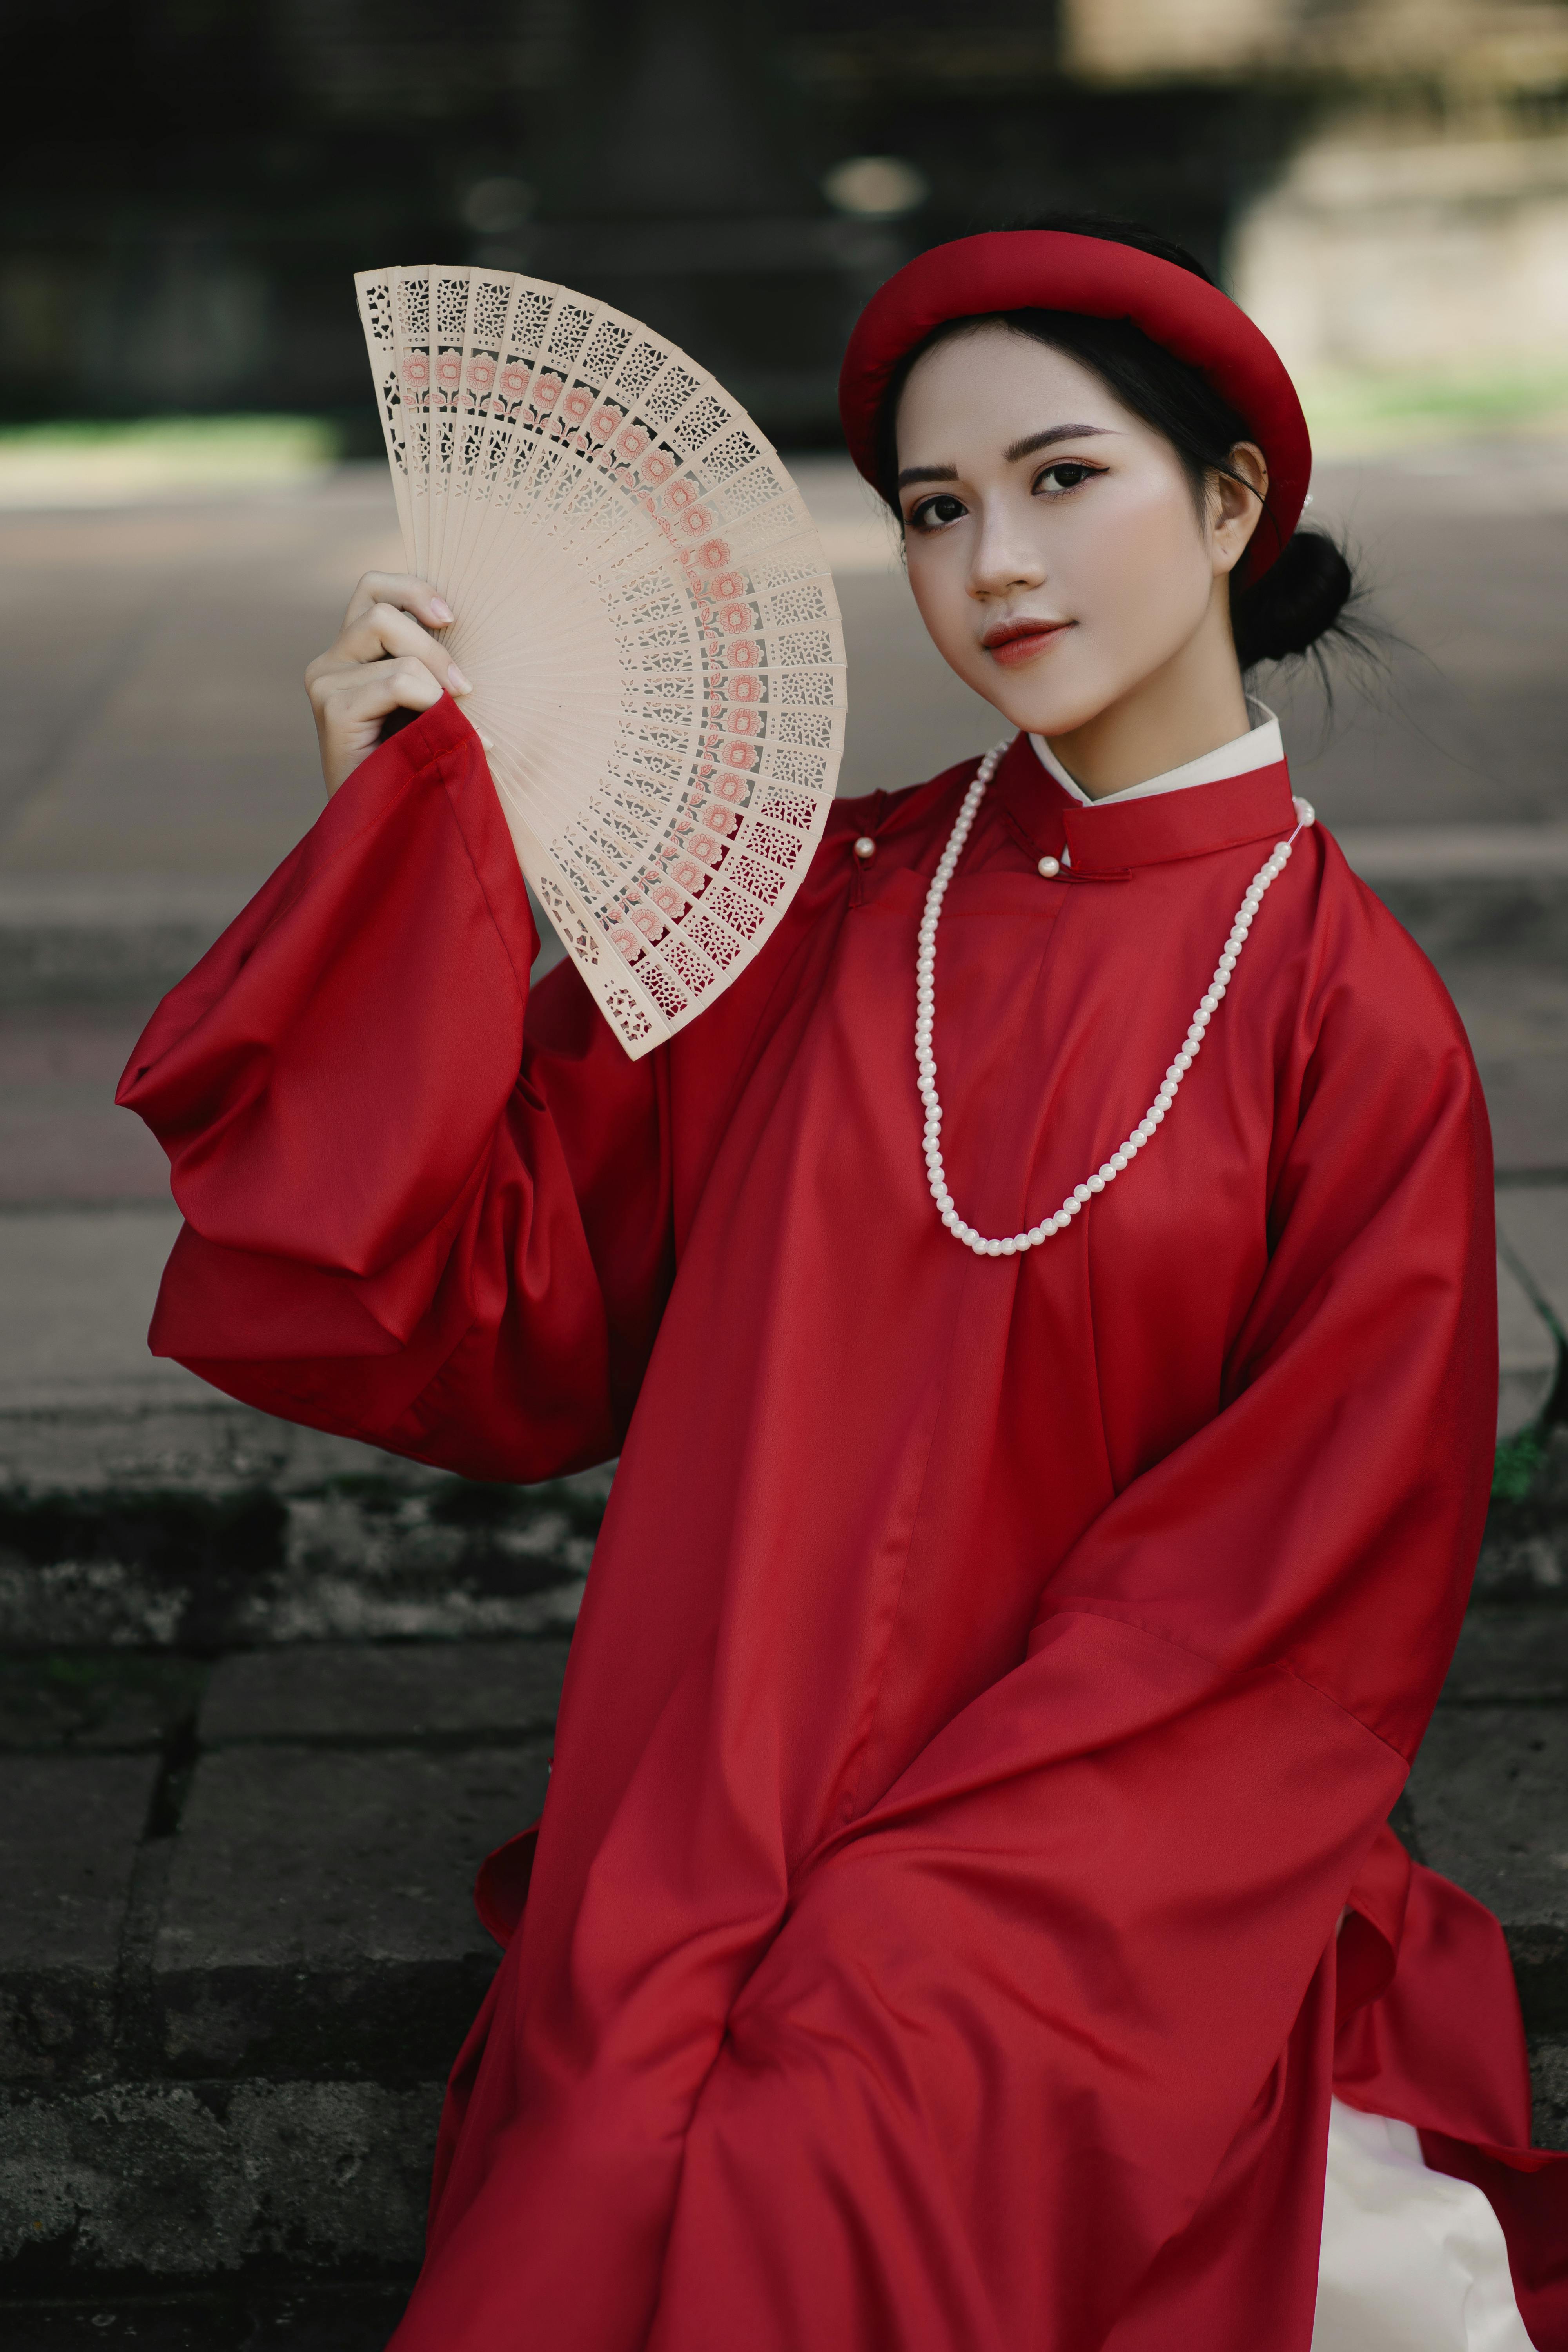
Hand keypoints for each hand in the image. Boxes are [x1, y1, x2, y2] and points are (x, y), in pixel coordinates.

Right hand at [306, 573, 472, 795]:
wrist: (391, 829)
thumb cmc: (418, 765)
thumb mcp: (427, 704)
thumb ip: (429, 665)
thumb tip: (461, 623)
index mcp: (351, 653)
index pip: (374, 589)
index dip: (414, 589)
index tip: (452, 619)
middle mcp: (330, 662)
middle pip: (380, 606)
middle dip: (433, 642)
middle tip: (467, 689)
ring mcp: (325, 683)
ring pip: (388, 636)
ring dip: (434, 674)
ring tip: (459, 716)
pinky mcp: (332, 709)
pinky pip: (395, 681)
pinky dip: (432, 703)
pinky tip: (448, 737)